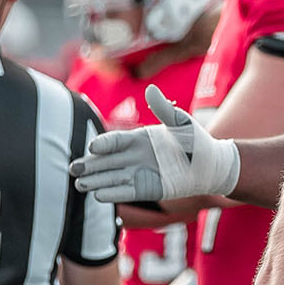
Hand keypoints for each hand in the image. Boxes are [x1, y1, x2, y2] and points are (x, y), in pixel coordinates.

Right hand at [70, 86, 242, 202]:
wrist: (210, 166)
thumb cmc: (196, 141)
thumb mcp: (181, 123)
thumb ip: (164, 109)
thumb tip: (151, 89)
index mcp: (138, 138)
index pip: (115, 141)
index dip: (104, 144)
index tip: (92, 148)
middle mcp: (134, 156)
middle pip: (106, 161)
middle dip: (90, 165)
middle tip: (73, 169)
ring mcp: (138, 173)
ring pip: (111, 177)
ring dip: (95, 181)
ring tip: (79, 184)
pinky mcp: (146, 189)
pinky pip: (126, 192)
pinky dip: (113, 194)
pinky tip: (98, 195)